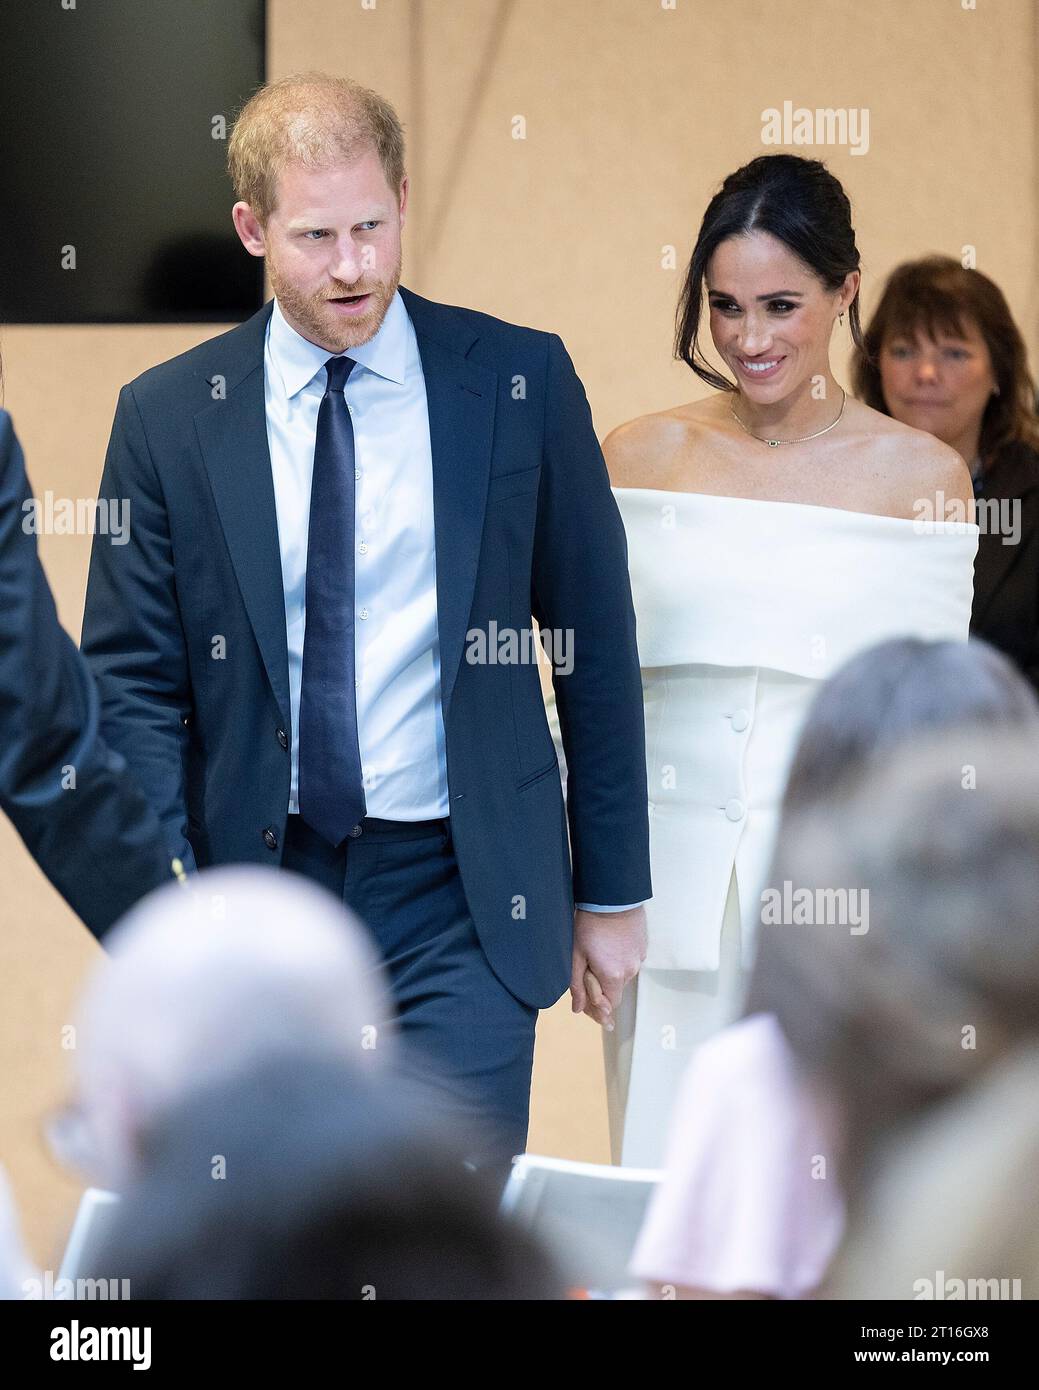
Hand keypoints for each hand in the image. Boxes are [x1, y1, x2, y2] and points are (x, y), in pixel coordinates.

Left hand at [570, 906, 646, 1029]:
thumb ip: (577, 985)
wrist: (612, 897)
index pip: (610, 1004)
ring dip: (611, 972)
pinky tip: (609, 945)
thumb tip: (577, 1008)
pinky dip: (620, 959)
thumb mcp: (577, 955)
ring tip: (597, 952)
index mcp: (613, 976)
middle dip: (602, 986)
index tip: (586, 1001)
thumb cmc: (590, 924)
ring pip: (623, 975)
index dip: (597, 1006)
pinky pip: (630, 961)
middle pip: (616, 990)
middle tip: (587, 971)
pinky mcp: (643, 946)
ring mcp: (639, 958)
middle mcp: (630, 970)